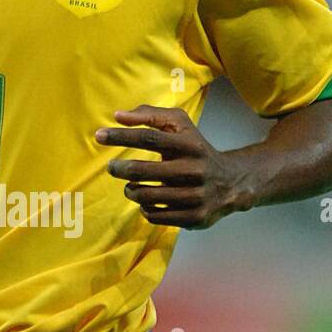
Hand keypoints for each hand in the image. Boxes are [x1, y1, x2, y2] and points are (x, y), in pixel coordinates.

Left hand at [94, 104, 252, 228]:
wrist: (232, 182)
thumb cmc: (196, 149)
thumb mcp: (181, 126)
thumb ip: (150, 115)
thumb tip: (118, 116)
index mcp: (189, 144)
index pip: (149, 137)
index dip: (121, 136)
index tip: (99, 135)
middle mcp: (193, 169)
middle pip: (141, 170)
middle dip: (119, 169)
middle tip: (112, 167)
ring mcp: (194, 195)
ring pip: (145, 196)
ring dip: (130, 191)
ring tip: (130, 186)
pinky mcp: (194, 216)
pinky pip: (155, 215)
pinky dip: (145, 208)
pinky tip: (146, 201)